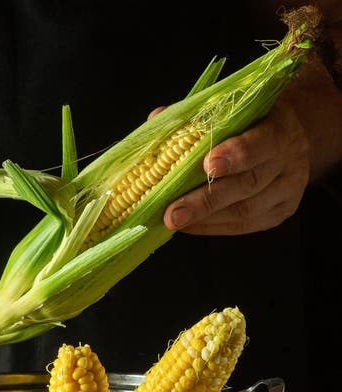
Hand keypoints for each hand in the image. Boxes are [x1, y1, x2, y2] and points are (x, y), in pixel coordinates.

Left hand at [162, 99, 309, 234]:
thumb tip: (157, 118)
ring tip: (174, 221)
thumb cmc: (254, 122)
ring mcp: (287, 189)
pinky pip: (244, 226)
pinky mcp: (280, 212)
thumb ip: (198, 115)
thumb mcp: (236, 109)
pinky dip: (212, 227)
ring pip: (246, 210)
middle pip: (248, 184)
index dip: (235, 155)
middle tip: (174, 213)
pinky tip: (190, 226)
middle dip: (206, 201)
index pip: (261, 143)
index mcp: (279, 128)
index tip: (207, 165)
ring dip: (205, 219)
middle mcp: (288, 160)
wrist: (291, 139)